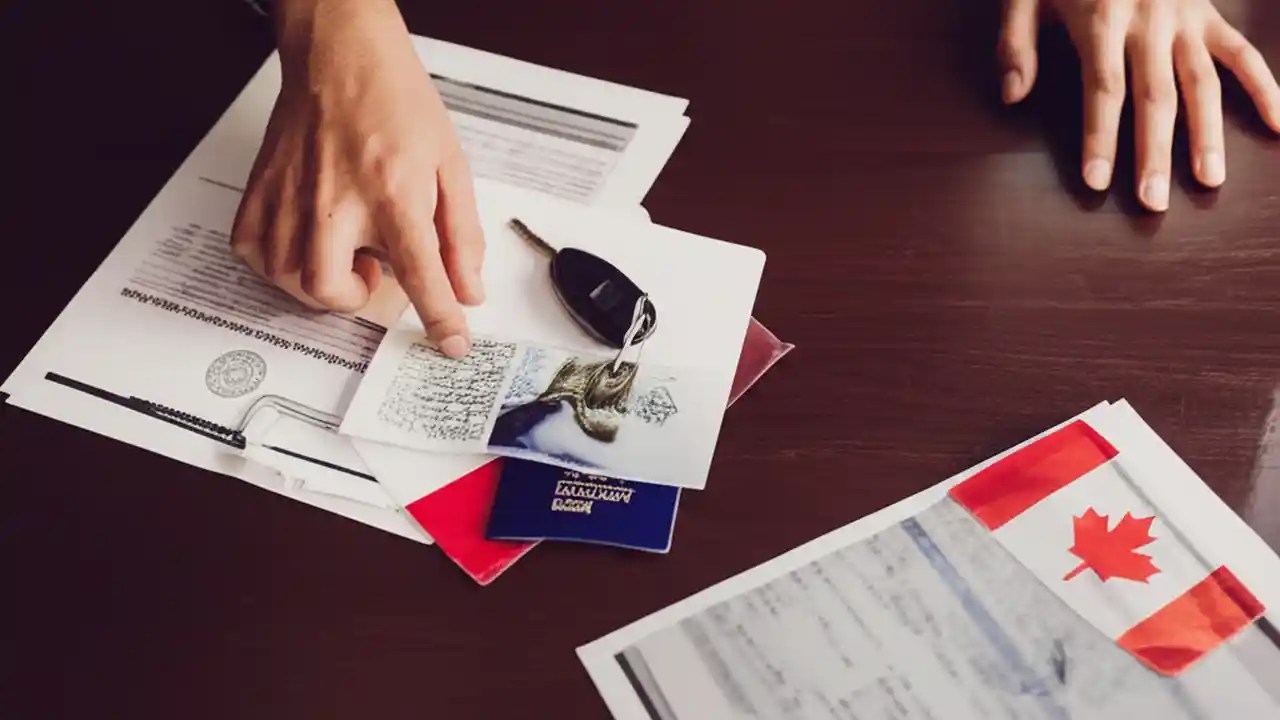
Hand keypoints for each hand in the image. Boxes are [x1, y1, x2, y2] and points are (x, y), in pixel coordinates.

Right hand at [231, 0, 483, 356]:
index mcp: (394, 193)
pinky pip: (252, 251)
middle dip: (354, 302)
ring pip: (287, 278)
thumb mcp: (450, 165)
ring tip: (342, 255)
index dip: (440, 319)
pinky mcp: (261, 187)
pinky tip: (303, 246)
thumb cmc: (397, 103)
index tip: (451, 343)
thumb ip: (461, 234)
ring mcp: (291, 194)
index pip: (421, 274)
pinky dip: (276, 264)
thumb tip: (468, 288)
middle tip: (373, 278)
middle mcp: (337, 199)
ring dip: (319, 285)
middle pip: (329, 289)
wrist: (342, 55)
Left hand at [999, 0, 1279, 211]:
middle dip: (1154, 153)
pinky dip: (1263, 87)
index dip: (1101, 136)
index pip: (1104, 89)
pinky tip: (1277, 125)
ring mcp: (1185, 18)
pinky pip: (1241, 53)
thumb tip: (1011, 97)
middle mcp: (1150, 22)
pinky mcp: (1209, 13)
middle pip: (1155, 97)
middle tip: (1153, 204)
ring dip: (1207, 135)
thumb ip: (1016, 43)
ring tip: (1209, 182)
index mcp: (1101, 18)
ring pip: (1202, 83)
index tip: (1097, 181)